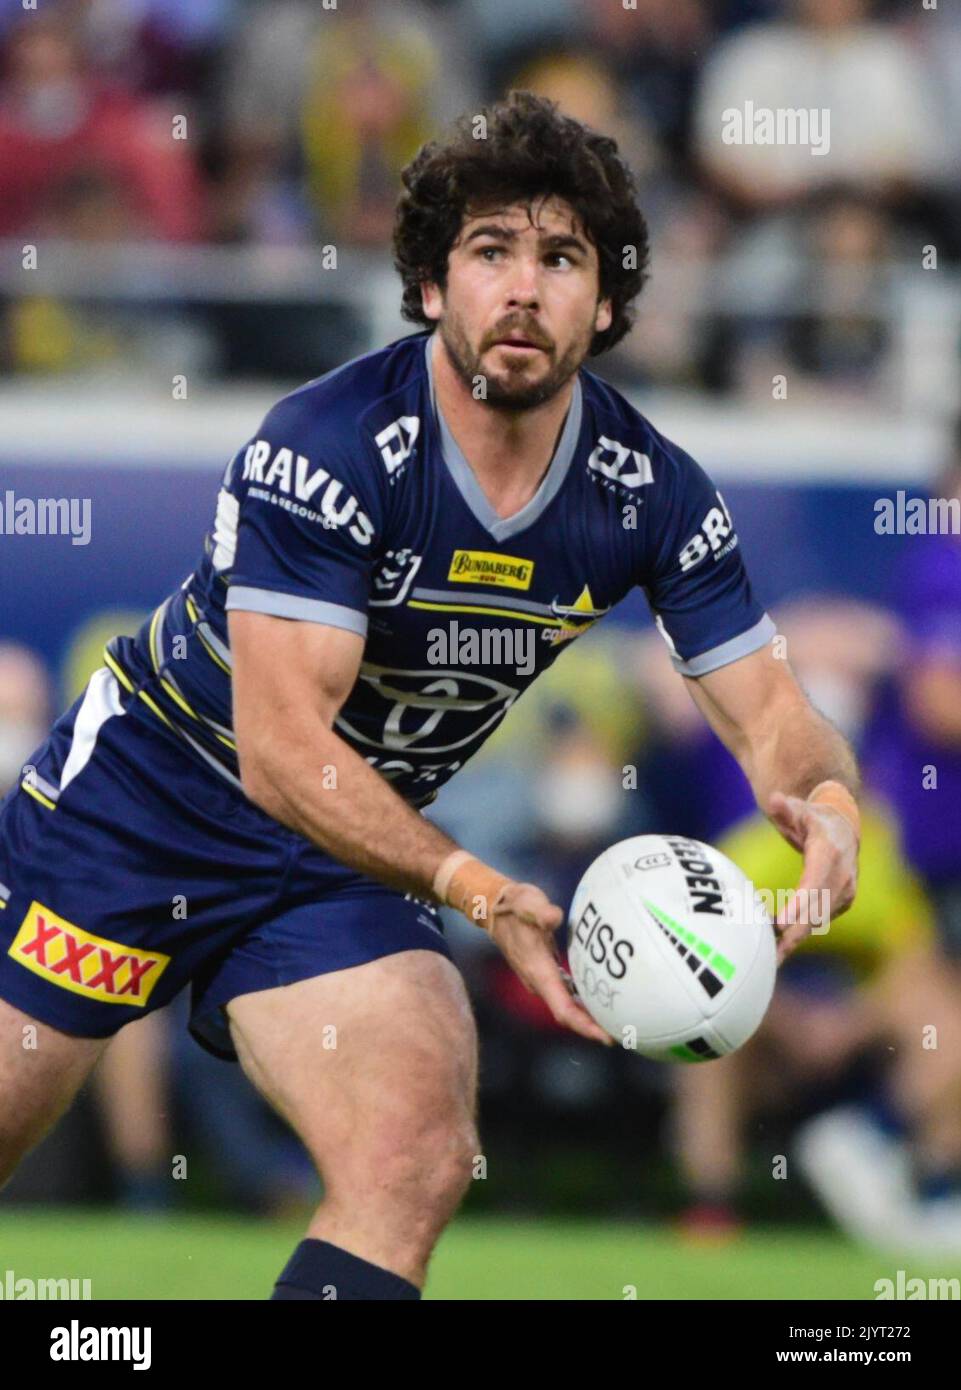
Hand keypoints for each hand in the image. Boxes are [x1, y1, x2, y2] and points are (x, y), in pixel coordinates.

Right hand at [487, 882, 613, 1045]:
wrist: (494, 908)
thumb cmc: (514, 906)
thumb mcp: (528, 903)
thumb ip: (542, 912)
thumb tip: (554, 917)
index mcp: (538, 971)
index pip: (563, 1009)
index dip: (584, 1026)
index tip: (606, 1037)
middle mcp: (538, 981)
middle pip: (567, 1015)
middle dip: (592, 1028)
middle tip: (624, 1034)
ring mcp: (540, 979)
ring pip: (566, 1007)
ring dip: (588, 1017)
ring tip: (617, 1023)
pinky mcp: (544, 973)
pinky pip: (565, 995)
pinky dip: (582, 1002)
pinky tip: (600, 1001)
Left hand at [768, 791, 858, 963]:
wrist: (842, 828)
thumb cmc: (812, 818)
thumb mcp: (799, 809)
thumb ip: (786, 807)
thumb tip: (775, 800)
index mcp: (830, 853)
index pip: (814, 882)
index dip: (798, 904)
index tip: (780, 922)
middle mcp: (843, 876)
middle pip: (817, 908)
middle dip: (794, 931)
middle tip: (770, 952)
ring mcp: (845, 892)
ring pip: (819, 920)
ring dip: (795, 939)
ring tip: (769, 958)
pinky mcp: (841, 903)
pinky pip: (819, 921)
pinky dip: (800, 934)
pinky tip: (777, 950)